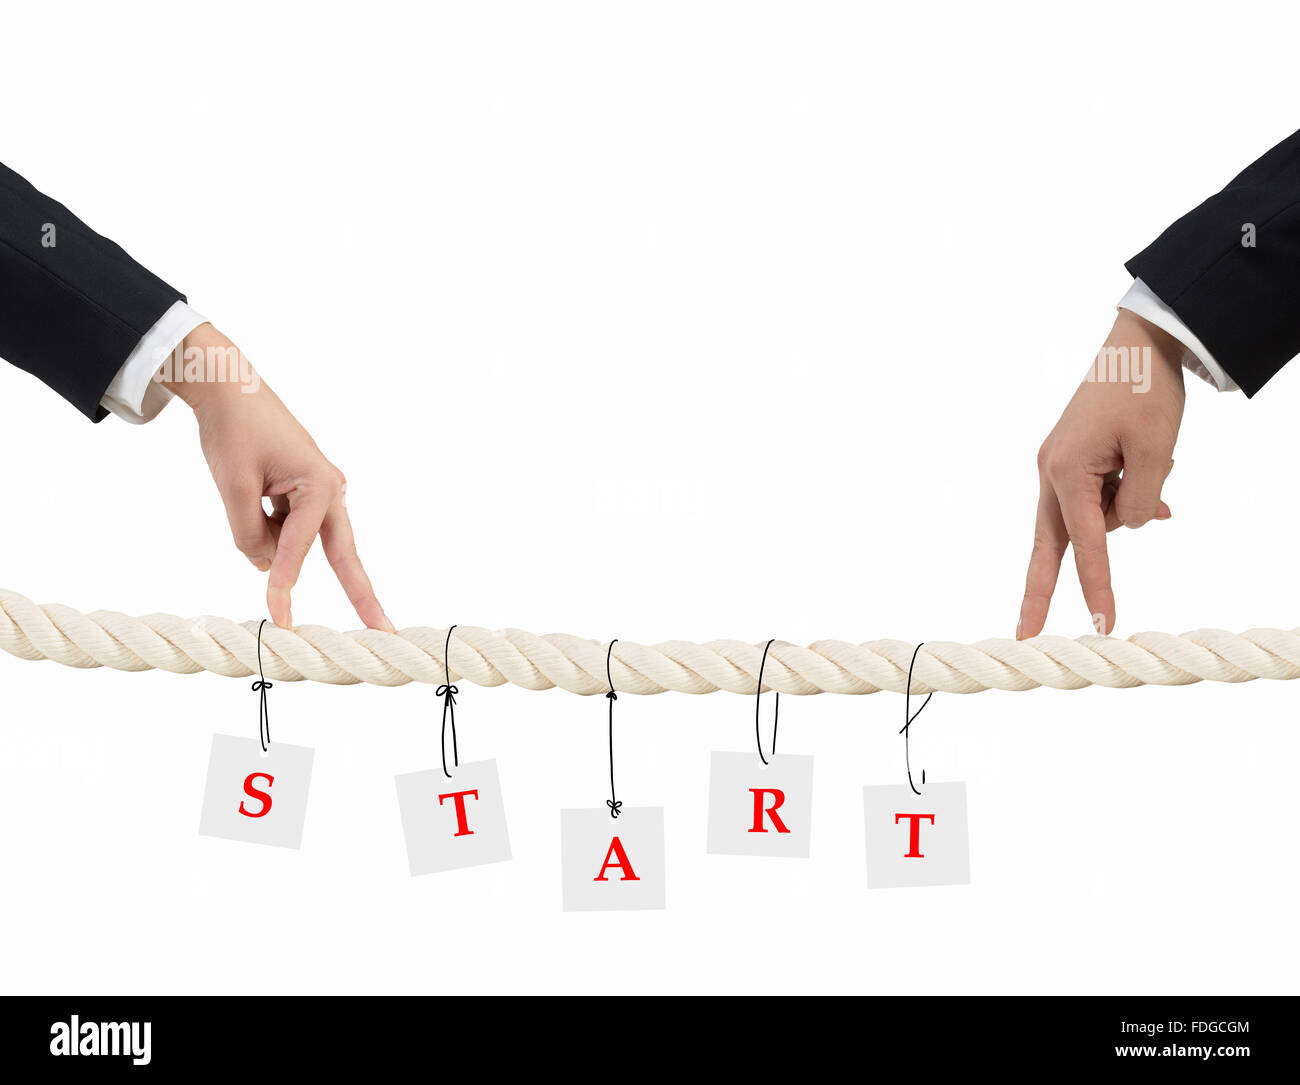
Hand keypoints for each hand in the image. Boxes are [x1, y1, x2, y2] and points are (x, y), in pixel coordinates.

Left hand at [163, 323, 392, 630]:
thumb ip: (248, 536)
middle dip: (362, 594)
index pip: (299, 548)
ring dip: (268, 534)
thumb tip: (264, 570)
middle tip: (385, 632)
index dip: (283, 585)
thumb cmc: (233, 432)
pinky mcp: (307, 496)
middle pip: (343, 554)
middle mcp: (331, 492)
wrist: (229, 389)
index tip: (280, 622)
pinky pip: (286, 528)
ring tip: (248, 483)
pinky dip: (265, 524)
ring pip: (297, 542)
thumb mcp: (232, 486)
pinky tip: (254, 488)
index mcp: (320, 486)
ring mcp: (322, 494)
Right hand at [1018, 310, 1184, 638]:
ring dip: (1120, 509)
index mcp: (1067, 471)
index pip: (1087, 544)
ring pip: (1086, 515)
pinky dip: (1119, 498)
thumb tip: (1126, 529)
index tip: (1102, 627)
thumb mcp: (1157, 452)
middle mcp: (1051, 471)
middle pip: (1048, 545)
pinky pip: (1092, 496)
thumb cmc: (1146, 391)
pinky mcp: (1068, 458)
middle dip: (1041, 591)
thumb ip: (1139, 503)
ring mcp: (1056, 464)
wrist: (1139, 342)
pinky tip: (1150, 480)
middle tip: (1027, 635)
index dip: (1097, 588)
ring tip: (1156, 467)